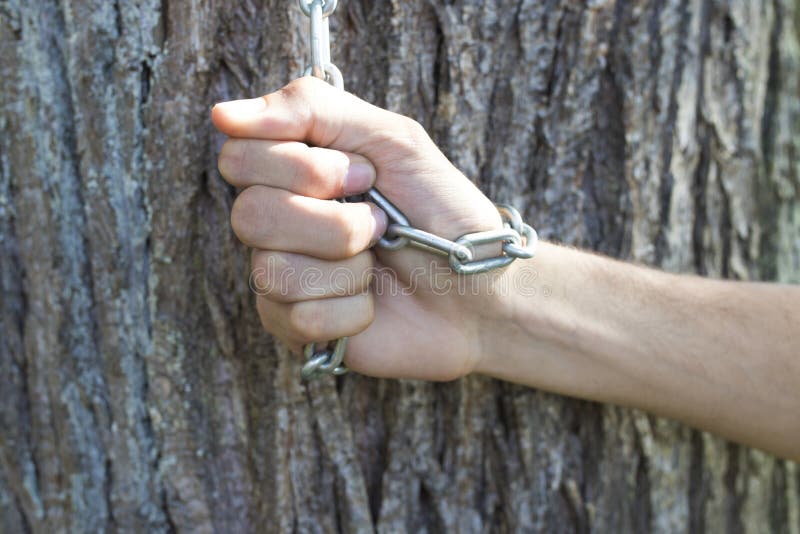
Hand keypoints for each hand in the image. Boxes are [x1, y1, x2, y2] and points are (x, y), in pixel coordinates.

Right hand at [211, 77, 511, 379]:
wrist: (481, 290)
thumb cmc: (441, 211)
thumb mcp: (392, 138)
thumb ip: (312, 109)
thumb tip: (223, 113)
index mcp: (292, 171)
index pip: (239, 157)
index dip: (303, 167)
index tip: (365, 174)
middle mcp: (277, 222)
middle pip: (249, 216)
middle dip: (334, 221)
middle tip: (381, 223)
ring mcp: (283, 277)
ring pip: (272, 270)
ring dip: (348, 266)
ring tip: (378, 264)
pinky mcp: (296, 327)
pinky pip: (299, 317)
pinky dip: (353, 308)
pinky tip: (373, 303)